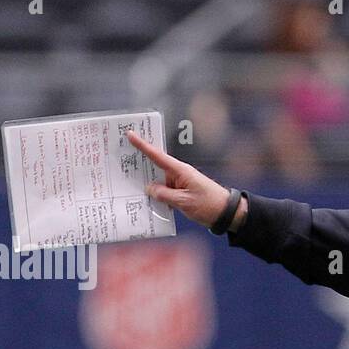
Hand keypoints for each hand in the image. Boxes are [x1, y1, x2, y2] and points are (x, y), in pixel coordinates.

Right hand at [126, 130, 242, 229]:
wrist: (227, 213)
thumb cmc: (209, 205)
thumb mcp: (184, 202)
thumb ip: (164, 195)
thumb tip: (149, 189)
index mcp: (180, 171)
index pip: (157, 156)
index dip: (143, 145)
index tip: (130, 134)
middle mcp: (178, 174)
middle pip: (155, 168)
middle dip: (140, 166)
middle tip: (121, 162)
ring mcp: (180, 184)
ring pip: (158, 183)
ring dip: (148, 187)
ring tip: (129, 187)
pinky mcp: (181, 193)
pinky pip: (165, 192)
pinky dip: (157, 197)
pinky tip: (147, 202)